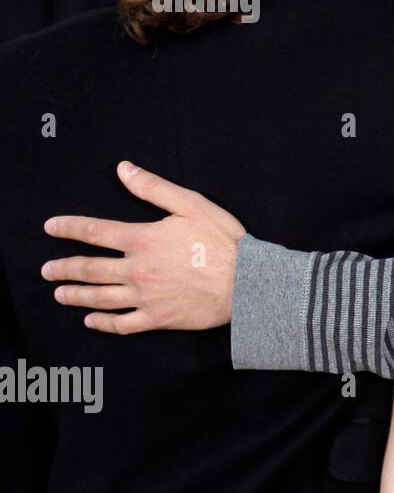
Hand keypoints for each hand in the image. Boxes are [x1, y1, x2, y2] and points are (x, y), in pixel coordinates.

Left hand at [43, 161, 244, 332]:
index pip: (94, 231)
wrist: (247, 282)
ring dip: (74, 295)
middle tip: (47, 269)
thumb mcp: (191, 204)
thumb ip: (154, 187)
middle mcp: (136, 269)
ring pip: (99, 297)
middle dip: (63, 268)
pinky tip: (91, 321)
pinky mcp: (157, 317)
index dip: (68, 228)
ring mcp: (144, 296)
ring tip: (59, 293)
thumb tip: (123, 169)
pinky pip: (122, 323)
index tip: (50, 227)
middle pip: (88, 269)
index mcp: (142, 239)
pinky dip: (102, 323)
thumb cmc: (222, 241)